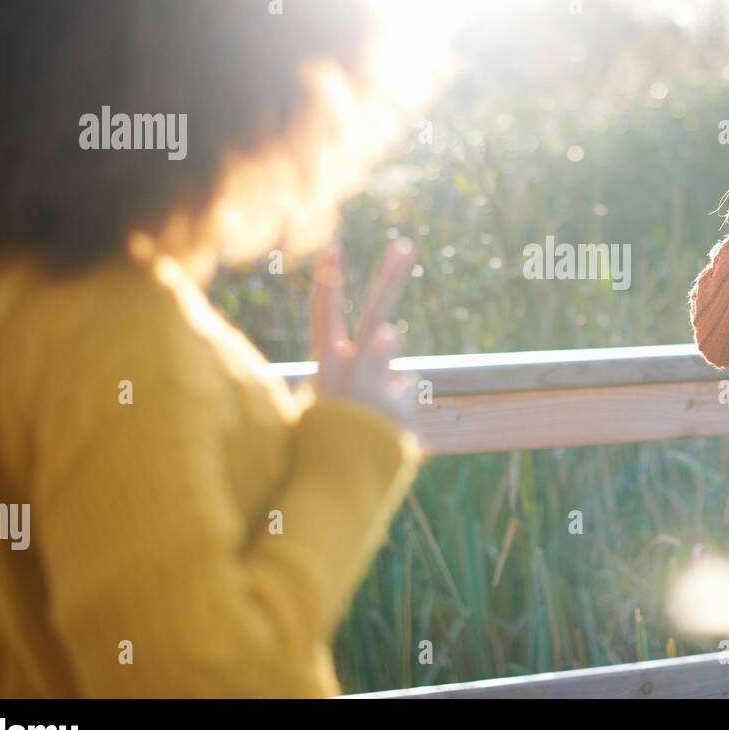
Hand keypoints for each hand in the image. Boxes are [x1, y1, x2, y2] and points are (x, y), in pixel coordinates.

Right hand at [309, 237, 418, 426]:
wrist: (337, 483)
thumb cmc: (329, 435)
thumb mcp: (331, 397)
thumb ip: (364, 364)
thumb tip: (393, 340)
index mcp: (326, 366)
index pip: (323, 316)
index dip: (327, 280)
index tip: (333, 247)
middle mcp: (350, 372)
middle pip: (375, 315)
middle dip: (389, 278)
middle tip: (405, 246)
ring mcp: (378, 387)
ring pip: (389, 350)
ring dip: (381, 349)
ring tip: (377, 357)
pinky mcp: (401, 406)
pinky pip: (404, 390)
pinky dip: (398, 405)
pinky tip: (385, 425)